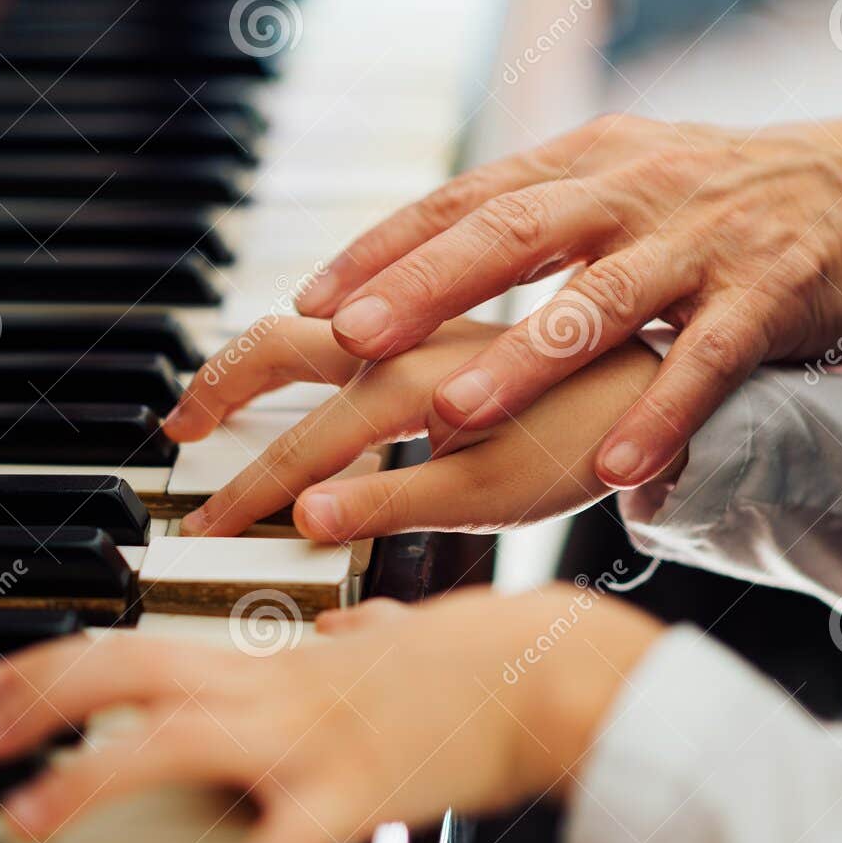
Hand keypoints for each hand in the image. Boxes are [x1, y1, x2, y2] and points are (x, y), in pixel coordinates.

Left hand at [0, 585, 664, 842]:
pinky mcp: (354, 790)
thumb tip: (357, 622)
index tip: (6, 685)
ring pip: (166, 741)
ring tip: (26, 813)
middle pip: (129, 674)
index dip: (62, 664)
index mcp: (282, 661)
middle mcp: (277, 689)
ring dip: (84, 776)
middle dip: (41, 699)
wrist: (552, 673)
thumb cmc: (490, 653)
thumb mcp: (409, 629)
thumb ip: (368, 628)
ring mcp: (308, 736)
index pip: (145, 647)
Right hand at [164, 317, 664, 540]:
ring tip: (219, 392)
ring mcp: (424, 321)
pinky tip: (306, 350)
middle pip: (280, 344)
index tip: (202, 530)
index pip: (298, 450)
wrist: (663, 385)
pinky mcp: (445, 316)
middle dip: (218, 385)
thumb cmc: (585, 445)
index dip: (244, 496)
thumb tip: (304, 518)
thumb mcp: (491, 499)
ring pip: (315, 320)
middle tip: (178, 429)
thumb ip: (392, 504)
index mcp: (411, 388)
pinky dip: (306, 334)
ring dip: (254, 356)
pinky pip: (354, 312)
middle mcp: (407, 339)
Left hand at [292, 88, 841, 485]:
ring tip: (451, 417)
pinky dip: (658, 416)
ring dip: (520, 359)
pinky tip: (615, 475)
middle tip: (349, 341)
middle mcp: (635, 191)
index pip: (466, 199)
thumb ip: (537, 220)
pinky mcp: (773, 294)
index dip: (386, 247)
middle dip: (423, 288)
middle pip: (511, 232)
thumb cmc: (728, 200)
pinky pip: (706, 363)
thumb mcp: (625, 183)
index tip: (314, 302)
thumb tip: (419, 266)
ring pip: (599, 301)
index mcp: (587, 163)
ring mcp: (704, 241)